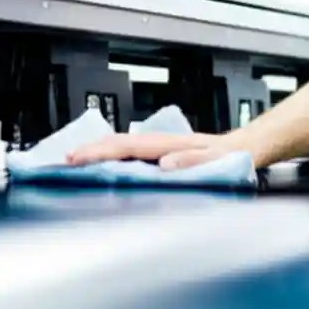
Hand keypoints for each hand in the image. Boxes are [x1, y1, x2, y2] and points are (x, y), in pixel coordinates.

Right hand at [65, 132, 234, 170]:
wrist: (245, 149)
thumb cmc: (231, 157)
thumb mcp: (217, 161)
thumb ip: (192, 162)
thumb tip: (165, 164)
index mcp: (168, 145)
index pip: (126, 147)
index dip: (99, 152)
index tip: (76, 158)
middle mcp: (160, 144)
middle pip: (117, 143)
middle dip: (89, 150)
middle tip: (63, 160)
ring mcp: (160, 148)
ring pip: (121, 147)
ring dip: (97, 152)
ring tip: (75, 161)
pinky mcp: (162, 155)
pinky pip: (130, 155)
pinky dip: (111, 157)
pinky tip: (104, 165)